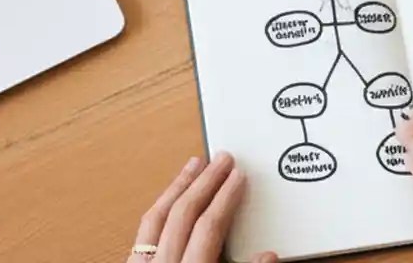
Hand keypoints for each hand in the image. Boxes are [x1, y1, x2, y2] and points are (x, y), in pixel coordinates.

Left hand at [129, 153, 275, 262]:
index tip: (238, 176)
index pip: (209, 228)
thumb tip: (268, 255)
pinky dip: (158, 208)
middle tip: (222, 160)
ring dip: (178, 187)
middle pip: (183, 214)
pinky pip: (143, 230)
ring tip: (194, 164)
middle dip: (206, 183)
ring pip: (157, 216)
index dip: (225, 199)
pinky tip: (167, 198)